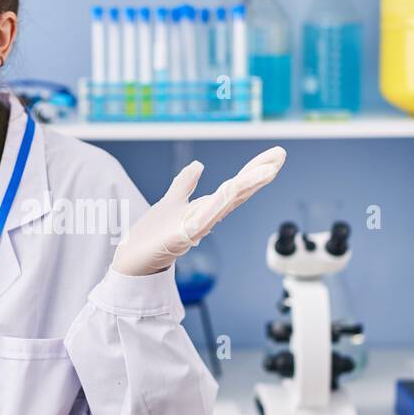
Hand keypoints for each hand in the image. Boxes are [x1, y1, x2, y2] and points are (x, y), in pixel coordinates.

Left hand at [112, 146, 285, 276]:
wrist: (133, 260)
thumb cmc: (153, 235)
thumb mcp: (171, 201)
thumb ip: (184, 184)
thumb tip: (197, 165)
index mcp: (206, 208)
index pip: (236, 186)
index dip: (255, 169)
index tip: (276, 154)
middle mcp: (207, 217)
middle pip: (238, 192)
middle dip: (259, 173)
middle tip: (280, 155)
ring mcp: (197, 227)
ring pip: (226, 202)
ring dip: (247, 186)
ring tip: (268, 170)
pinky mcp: (183, 236)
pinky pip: (204, 218)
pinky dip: (218, 204)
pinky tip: (231, 190)